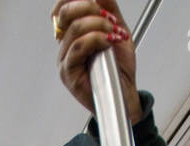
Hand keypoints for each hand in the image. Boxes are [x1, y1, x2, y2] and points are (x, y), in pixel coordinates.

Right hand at [52, 0, 140, 124]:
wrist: (125, 93)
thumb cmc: (119, 67)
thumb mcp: (117, 28)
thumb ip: (108, 8)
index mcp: (72, 32)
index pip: (63, 6)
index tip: (98, 2)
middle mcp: (65, 44)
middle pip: (65, 12)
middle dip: (89, 7)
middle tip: (107, 17)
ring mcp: (64, 59)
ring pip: (75, 28)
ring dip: (99, 25)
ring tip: (113, 34)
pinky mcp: (68, 73)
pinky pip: (78, 47)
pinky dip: (97, 39)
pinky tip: (108, 42)